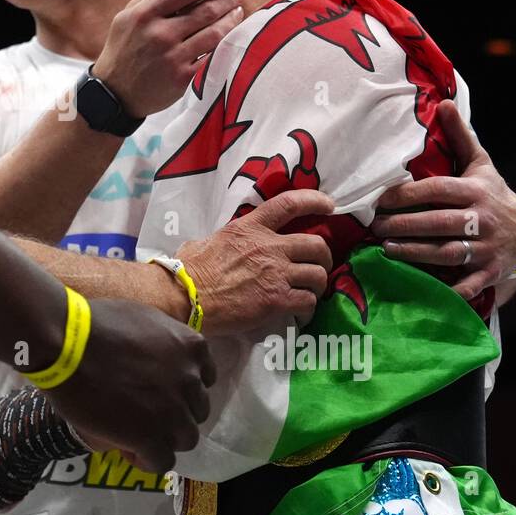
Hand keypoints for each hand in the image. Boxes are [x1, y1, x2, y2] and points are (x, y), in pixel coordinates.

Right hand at [45, 299, 214, 473]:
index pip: (204, 379)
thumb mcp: (143, 318)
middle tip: (143, 411)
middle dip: (173, 413)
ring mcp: (173, 411)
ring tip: (135, 432)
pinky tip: (126, 447)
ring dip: (163, 437)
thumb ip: (162, 341)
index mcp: (191, 347)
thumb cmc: (94, 324)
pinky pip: (162, 461)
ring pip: (185, 438)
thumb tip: (158, 355)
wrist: (65, 343)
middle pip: (196, 410)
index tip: (160, 390)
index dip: (182, 388)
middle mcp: (190, 379)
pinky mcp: (151, 437)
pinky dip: (146, 459)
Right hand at [91, 0, 242, 117]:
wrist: (114, 93)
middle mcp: (158, 35)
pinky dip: (225, 45)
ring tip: (238, 11)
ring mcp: (171, 58)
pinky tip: (230, 36)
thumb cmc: (124, 48)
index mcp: (144, 14)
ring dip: (231, 19)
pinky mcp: (182, 80)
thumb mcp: (129, 14)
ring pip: (214, 33)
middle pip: (205, 10)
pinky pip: (212, 57)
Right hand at [176, 189, 335, 335]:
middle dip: (324, 256)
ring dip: (317, 285)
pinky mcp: (277, 299)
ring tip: (309, 293)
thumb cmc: (188, 270)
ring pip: (318, 275)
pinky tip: (300, 313)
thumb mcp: (206, 241)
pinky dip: (308, 308)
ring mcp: (276, 273)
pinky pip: (308, 301)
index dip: (314, 201)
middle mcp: (269, 246)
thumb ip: (223, 240)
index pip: (288, 205)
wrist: (186, 296)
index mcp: (249, 228)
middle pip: (316, 244)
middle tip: (319, 266)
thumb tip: (214, 245)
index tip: (329, 205)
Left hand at [372, 99, 515, 299]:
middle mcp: (481, 219)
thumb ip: (460, 136)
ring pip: (448, 252)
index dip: (407, 194)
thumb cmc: (493, 195)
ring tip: (386, 249)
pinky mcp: (490, 272)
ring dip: (416, 253)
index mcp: (475, 191)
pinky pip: (469, 284)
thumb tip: (444, 102)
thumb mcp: (480, 164)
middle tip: (374, 226)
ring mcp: (486, 248)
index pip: (437, 190)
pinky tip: (422, 286)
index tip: (380, 198)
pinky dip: (450, 288)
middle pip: (438, 222)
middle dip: (404, 225)